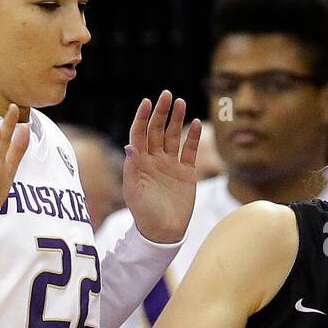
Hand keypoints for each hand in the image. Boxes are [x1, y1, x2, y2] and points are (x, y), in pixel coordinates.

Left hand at [123, 91, 201, 243]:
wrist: (164, 231)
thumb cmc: (144, 213)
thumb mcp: (134, 191)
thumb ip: (132, 168)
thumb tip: (130, 145)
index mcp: (139, 162)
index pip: (140, 133)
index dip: (143, 117)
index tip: (147, 102)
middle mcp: (155, 159)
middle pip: (157, 130)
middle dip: (161, 112)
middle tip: (167, 95)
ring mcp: (171, 165)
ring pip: (174, 136)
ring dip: (177, 120)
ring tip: (181, 102)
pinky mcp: (187, 172)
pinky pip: (191, 151)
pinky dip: (194, 138)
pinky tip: (196, 123)